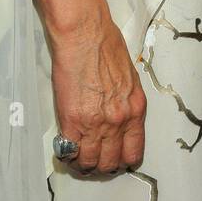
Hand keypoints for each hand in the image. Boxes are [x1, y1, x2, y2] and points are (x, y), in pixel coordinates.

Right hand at [48, 5, 146, 174]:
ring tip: (78, 157)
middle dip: (102, 166)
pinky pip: (70, 152)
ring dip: (83, 164)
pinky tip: (65, 150)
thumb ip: (125, 103)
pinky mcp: (71, 121)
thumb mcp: (129, 78)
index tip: (115, 158)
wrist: (85, 34)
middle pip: (111, 163)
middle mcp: (118, 122)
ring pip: (90, 163)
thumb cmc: (107, 46)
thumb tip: (118, 118)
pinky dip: (67, 156)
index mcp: (136, 110)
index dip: (123, 160)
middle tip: (94, 159)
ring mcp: (95, 124)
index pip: (134, 152)